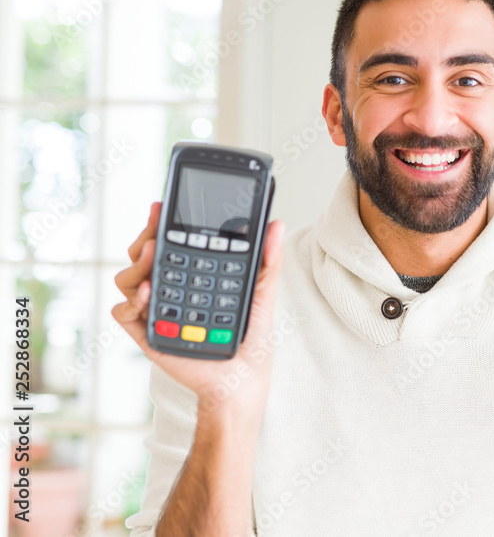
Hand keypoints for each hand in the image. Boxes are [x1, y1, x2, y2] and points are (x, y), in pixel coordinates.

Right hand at [112, 202, 284, 420]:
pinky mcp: (149, 334)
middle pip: (142, 255)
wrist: (243, 380)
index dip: (162, 223)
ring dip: (136, 266)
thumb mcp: (262, 294)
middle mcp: (171, 289)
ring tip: (152, 257)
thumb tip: (276, 225)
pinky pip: (123, 313)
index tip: (161, 207)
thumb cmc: (252, 339)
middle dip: (144, 238)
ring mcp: (158, 310)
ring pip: (127, 278)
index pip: (170, 242)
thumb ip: (267, 261)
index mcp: (193, 275)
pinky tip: (147, 292)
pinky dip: (130, 301)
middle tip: (155, 234)